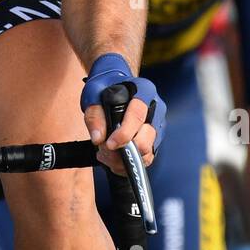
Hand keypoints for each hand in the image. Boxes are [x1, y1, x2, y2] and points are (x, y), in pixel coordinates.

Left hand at [80, 54, 164, 173]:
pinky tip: (113, 157)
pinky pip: (145, 159)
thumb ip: (95, 116)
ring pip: (146, 152)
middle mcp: (156, 109)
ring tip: (105, 153)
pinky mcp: (154, 140)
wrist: (112, 85)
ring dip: (123, 159)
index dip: (124, 133)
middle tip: (104, 149)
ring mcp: (156, 126)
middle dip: (123, 150)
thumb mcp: (93, 95)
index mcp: (144, 91)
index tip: (109, 144)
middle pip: (145, 139)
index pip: (138, 115)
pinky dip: (127, 164)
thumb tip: (98, 139)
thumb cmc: (105, 87)